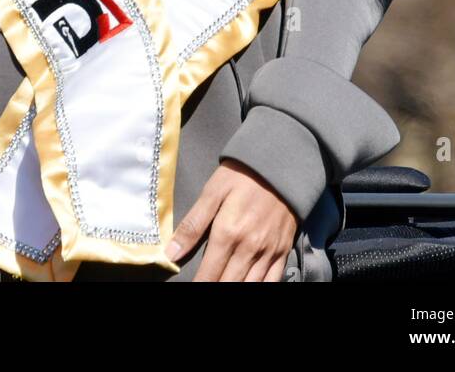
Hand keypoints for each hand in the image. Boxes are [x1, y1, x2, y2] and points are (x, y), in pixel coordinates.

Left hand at [164, 158, 298, 281]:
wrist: (280, 163)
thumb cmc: (241, 176)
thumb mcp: (212, 192)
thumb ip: (192, 225)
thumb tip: (170, 254)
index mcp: (228, 233)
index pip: (208, 275)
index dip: (198, 285)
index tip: (190, 289)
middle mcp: (249, 248)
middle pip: (228, 284)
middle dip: (214, 289)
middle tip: (204, 287)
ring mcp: (268, 252)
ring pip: (250, 287)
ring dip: (234, 291)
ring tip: (222, 287)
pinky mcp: (283, 251)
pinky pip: (272, 282)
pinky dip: (260, 289)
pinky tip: (247, 286)